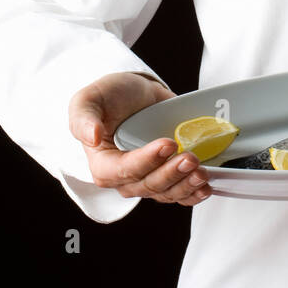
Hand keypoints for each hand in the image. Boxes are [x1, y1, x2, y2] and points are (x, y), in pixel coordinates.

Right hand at [69, 71, 212, 205]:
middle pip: (148, 185)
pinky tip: (205, 187)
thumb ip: (83, 118)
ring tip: (201, 172)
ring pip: (166, 192)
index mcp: (103, 164)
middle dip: (171, 174)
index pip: (124, 171)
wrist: (136, 93)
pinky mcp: (167, 173)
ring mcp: (149, 176)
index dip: (146, 161)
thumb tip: (91, 136)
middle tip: (191, 158)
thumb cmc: (109, 97)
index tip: (168, 144)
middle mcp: (126, 177)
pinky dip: (193, 193)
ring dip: (186, 186)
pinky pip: (179, 193)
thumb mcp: (88, 100)